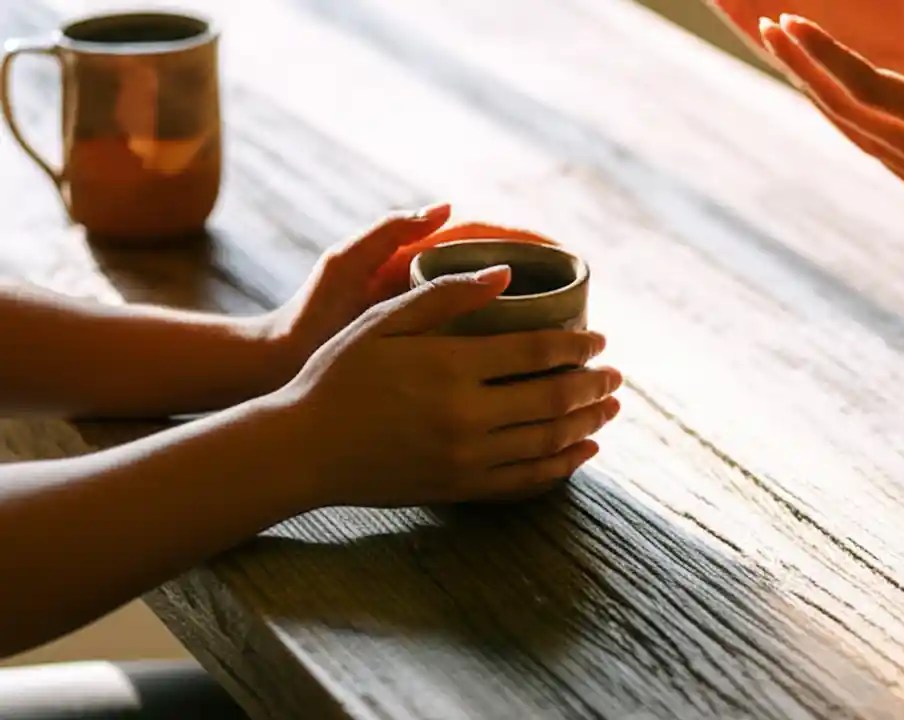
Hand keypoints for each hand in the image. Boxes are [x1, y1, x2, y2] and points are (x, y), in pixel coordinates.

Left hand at [261, 204, 556, 387]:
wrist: (282, 366)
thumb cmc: (312, 313)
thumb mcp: (346, 264)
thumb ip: (390, 231)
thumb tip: (450, 207)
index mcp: (419, 259)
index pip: (487, 239)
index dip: (528, 243)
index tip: (564, 254)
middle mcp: (433, 288)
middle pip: (504, 275)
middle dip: (545, 280)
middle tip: (584, 293)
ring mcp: (436, 322)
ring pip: (502, 313)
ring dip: (538, 316)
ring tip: (574, 330)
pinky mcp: (434, 353)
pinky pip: (487, 347)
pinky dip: (516, 352)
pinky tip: (541, 368)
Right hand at [279, 265, 621, 506]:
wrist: (303, 450)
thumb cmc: (338, 376)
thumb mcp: (383, 323)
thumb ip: (444, 297)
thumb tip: (504, 275)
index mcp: (451, 367)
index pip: (537, 352)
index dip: (577, 345)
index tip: (600, 340)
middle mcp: (466, 415)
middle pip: (553, 397)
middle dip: (593, 384)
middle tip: (616, 376)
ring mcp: (466, 458)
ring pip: (548, 441)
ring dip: (587, 423)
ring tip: (610, 408)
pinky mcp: (460, 488)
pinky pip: (526, 481)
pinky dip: (562, 467)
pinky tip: (581, 452)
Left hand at [759, 0, 903, 240]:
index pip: (865, 85)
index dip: (822, 54)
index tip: (789, 24)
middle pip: (841, 106)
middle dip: (800, 66)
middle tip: (768, 29)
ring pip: (849, 128)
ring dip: (814, 90)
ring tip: (787, 55)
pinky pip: (866, 145)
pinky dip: (840, 116)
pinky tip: (828, 97)